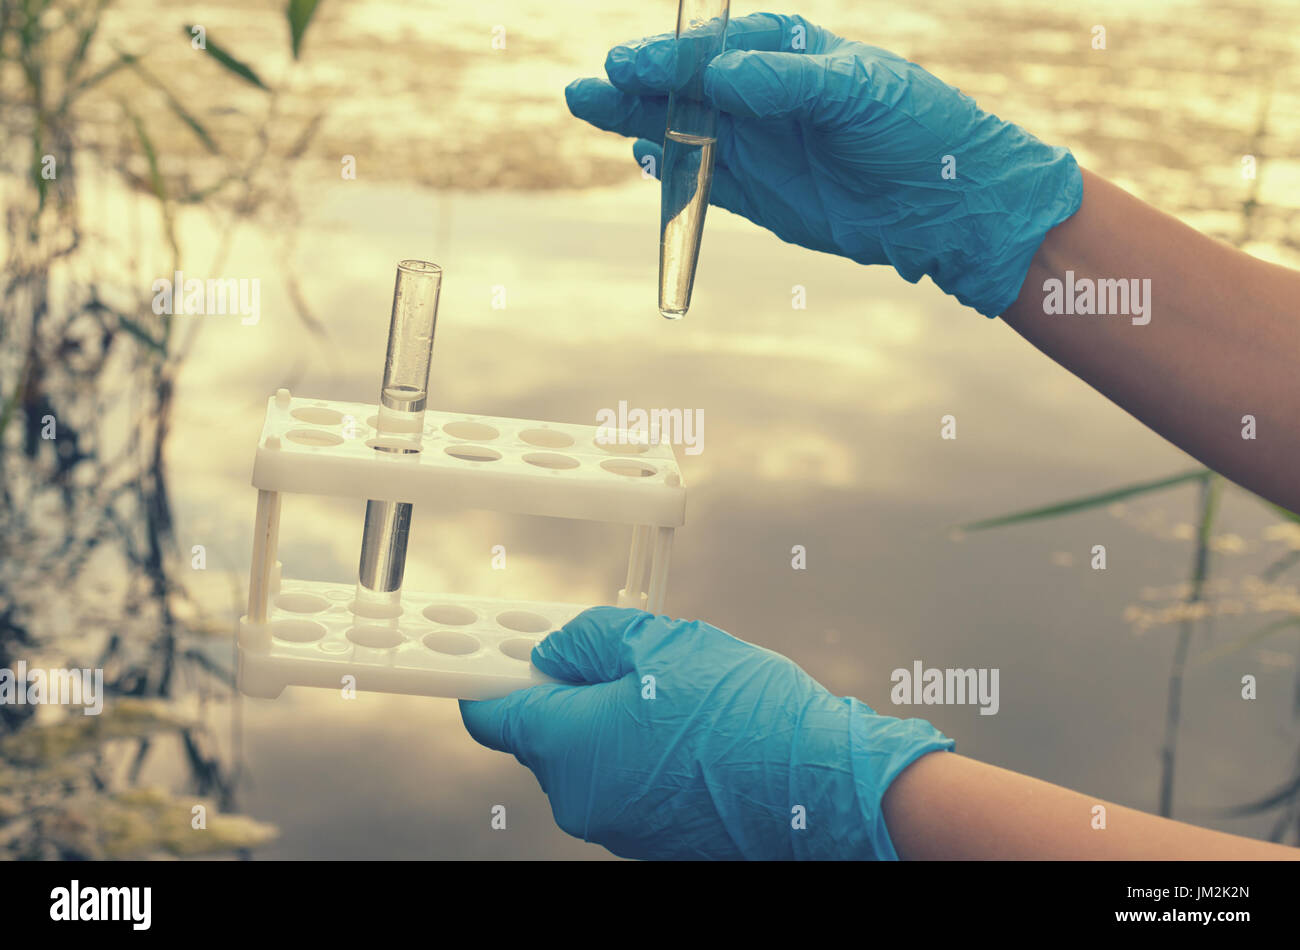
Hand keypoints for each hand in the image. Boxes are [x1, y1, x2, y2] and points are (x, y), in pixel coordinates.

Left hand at [459, 606, 952, 859]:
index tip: (491, 644)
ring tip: (674, 685)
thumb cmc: (746, 716)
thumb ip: (591, 639)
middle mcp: (581, 799)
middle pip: (545, 732)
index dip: (486, 669)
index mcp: (567, 748)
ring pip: (593, 755)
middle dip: (568, 686)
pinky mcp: (657, 836)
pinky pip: (630, 781)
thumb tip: (556, 649)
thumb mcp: (659, 642)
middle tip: (612, 648)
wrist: (824, 788)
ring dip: (614, 716)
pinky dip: (643, 749)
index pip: (489, 712)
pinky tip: (692, 722)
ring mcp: (620, 826)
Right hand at [566, 12, 1081, 316]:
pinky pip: (701, 183)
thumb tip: (719, 77)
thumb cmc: (913, 127)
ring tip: (587, 106)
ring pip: (682, 132)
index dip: (674, 56)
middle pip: (685, 86)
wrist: (944, 205)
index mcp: (787, 55)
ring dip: (639, 122)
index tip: (636, 64)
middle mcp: (762, 98)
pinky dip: (672, 173)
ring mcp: (755, 147)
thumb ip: (786, 82)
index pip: (717, 48)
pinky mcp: (756, 197)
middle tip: (593, 83)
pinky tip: (642, 157)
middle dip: (638, 82)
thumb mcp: (856, 90)